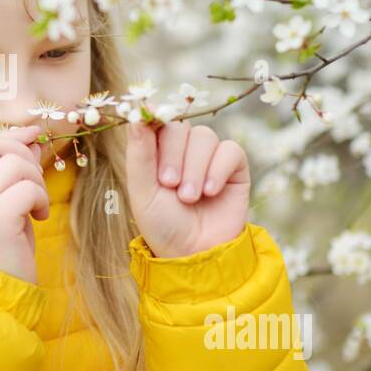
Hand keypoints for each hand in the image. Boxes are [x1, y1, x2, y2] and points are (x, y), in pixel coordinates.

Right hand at [0, 124, 48, 284]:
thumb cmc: (2, 250)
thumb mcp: (6, 204)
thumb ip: (14, 173)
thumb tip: (33, 140)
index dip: (13, 136)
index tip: (34, 135)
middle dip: (25, 156)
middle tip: (36, 183)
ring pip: (16, 164)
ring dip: (36, 181)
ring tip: (36, 205)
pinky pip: (28, 188)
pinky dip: (40, 199)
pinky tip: (38, 217)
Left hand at [125, 119, 250, 258]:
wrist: (194, 253)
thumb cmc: (163, 224)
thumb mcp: (143, 191)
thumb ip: (139, 153)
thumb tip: (136, 117)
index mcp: (157, 152)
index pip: (156, 122)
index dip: (155, 126)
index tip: (150, 132)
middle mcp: (183, 150)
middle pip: (180, 127)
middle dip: (174, 156)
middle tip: (170, 185)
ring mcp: (210, 157)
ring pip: (204, 137)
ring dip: (195, 168)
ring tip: (189, 197)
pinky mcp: (234, 167)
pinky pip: (230, 150)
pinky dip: (218, 169)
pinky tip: (210, 192)